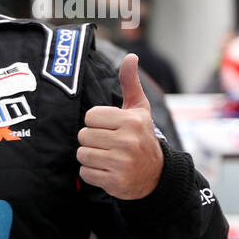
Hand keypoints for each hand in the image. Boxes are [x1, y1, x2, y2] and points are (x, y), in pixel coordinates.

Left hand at [76, 54, 163, 199]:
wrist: (156, 175)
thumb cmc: (141, 136)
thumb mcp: (139, 110)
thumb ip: (130, 83)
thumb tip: (131, 55)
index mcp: (131, 121)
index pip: (90, 116)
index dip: (96, 122)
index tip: (110, 128)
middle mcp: (128, 142)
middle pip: (83, 136)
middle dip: (91, 140)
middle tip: (108, 144)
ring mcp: (122, 163)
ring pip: (82, 154)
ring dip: (90, 156)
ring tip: (107, 156)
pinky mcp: (115, 182)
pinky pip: (85, 173)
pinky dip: (92, 173)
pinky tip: (107, 170)